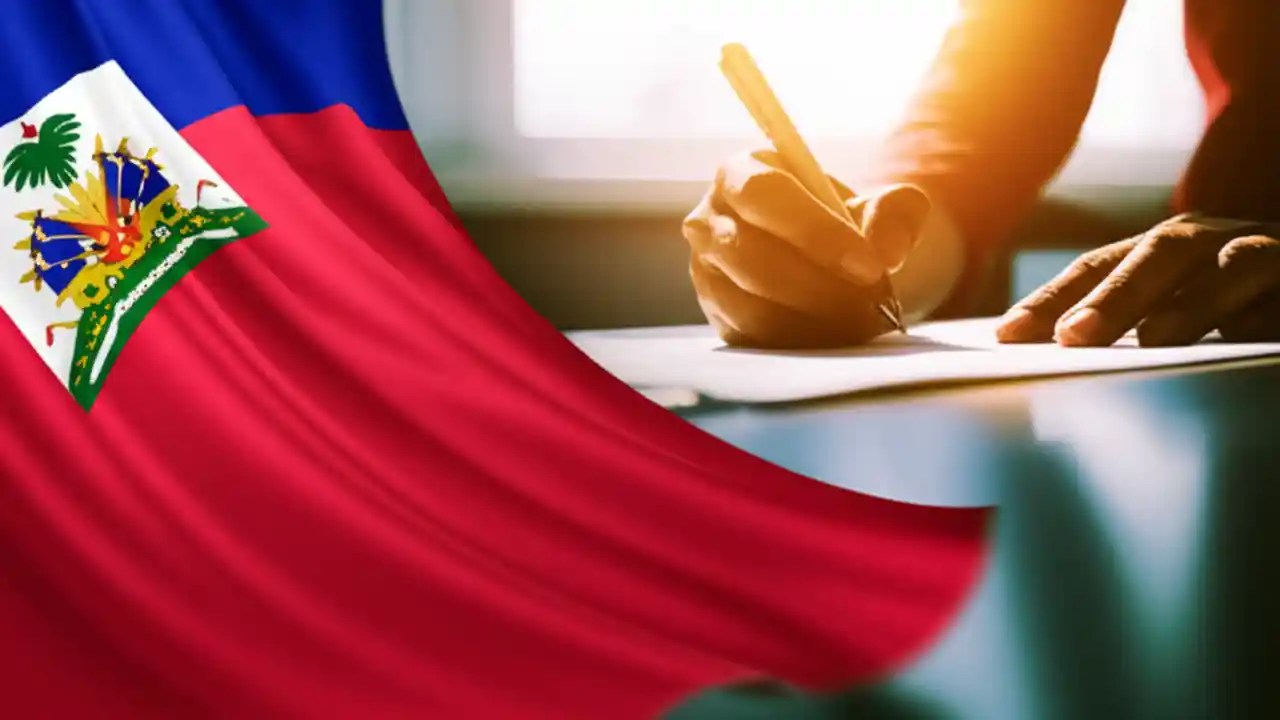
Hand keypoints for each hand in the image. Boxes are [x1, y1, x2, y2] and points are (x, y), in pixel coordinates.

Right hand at [682, 149, 930, 348]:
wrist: (817, 257)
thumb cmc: (839, 221)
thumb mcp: (873, 205)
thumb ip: (894, 214)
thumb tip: (888, 251)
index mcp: (740, 174)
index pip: (764, 195)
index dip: (816, 231)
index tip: (868, 265)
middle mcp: (708, 220)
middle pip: (753, 256)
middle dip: (819, 286)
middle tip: (872, 303)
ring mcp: (705, 272)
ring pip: (750, 303)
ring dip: (812, 318)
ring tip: (862, 320)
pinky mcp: (716, 315)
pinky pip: (753, 335)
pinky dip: (800, 340)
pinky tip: (837, 334)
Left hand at [997, 214, 1279, 345]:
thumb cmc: (1241, 302)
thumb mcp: (1178, 306)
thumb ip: (1128, 321)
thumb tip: (1057, 351)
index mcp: (1168, 248)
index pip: (1100, 266)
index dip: (1054, 296)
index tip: (1007, 335)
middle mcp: (1216, 240)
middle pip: (1161, 255)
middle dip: (1115, 295)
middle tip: (1071, 337)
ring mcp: (1273, 252)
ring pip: (1235, 265)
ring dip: (1194, 301)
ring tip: (1156, 338)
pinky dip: (1270, 313)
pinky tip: (1251, 332)